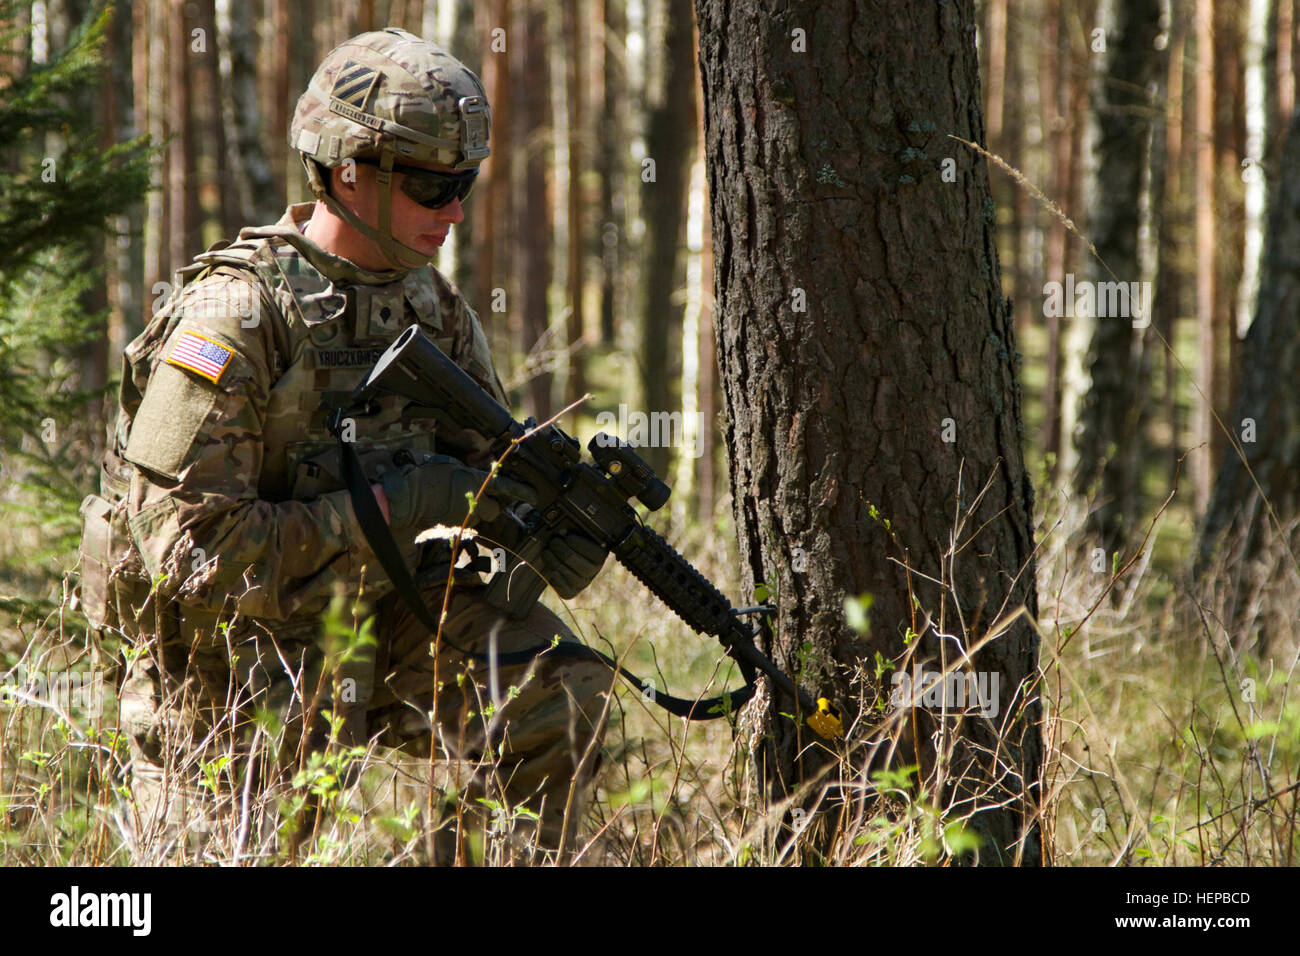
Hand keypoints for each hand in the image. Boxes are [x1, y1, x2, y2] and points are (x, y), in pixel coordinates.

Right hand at [381, 455, 537, 531]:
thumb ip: (469, 474)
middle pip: (494, 510)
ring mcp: (465, 517)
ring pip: (478, 518)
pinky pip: (463, 525)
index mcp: (475, 481)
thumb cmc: (425, 477)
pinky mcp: (454, 529)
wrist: (405, 497)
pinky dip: (459, 520)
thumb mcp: (451, 467)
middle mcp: (474, 501)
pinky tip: (445, 513)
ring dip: (473, 513)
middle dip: (490, 506)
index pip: (505, 486)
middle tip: (477, 498)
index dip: (522, 491)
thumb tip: (477, 478)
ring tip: (453, 504)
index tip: (535, 496)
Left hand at [537, 531, 606, 598]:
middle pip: (574, 560)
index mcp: (599, 554)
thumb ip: (573, 527)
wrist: (559, 555)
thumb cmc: (568, 538)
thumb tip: (563, 529)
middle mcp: (593, 570)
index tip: (565, 534)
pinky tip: (551, 570)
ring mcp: (582, 582)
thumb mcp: (574, 530)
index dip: (576, 542)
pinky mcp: (570, 592)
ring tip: (547, 551)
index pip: (592, 551)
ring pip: (564, 571)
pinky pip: (562, 588)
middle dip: (560, 549)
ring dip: (552, 560)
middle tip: (553, 541)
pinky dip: (554, 578)